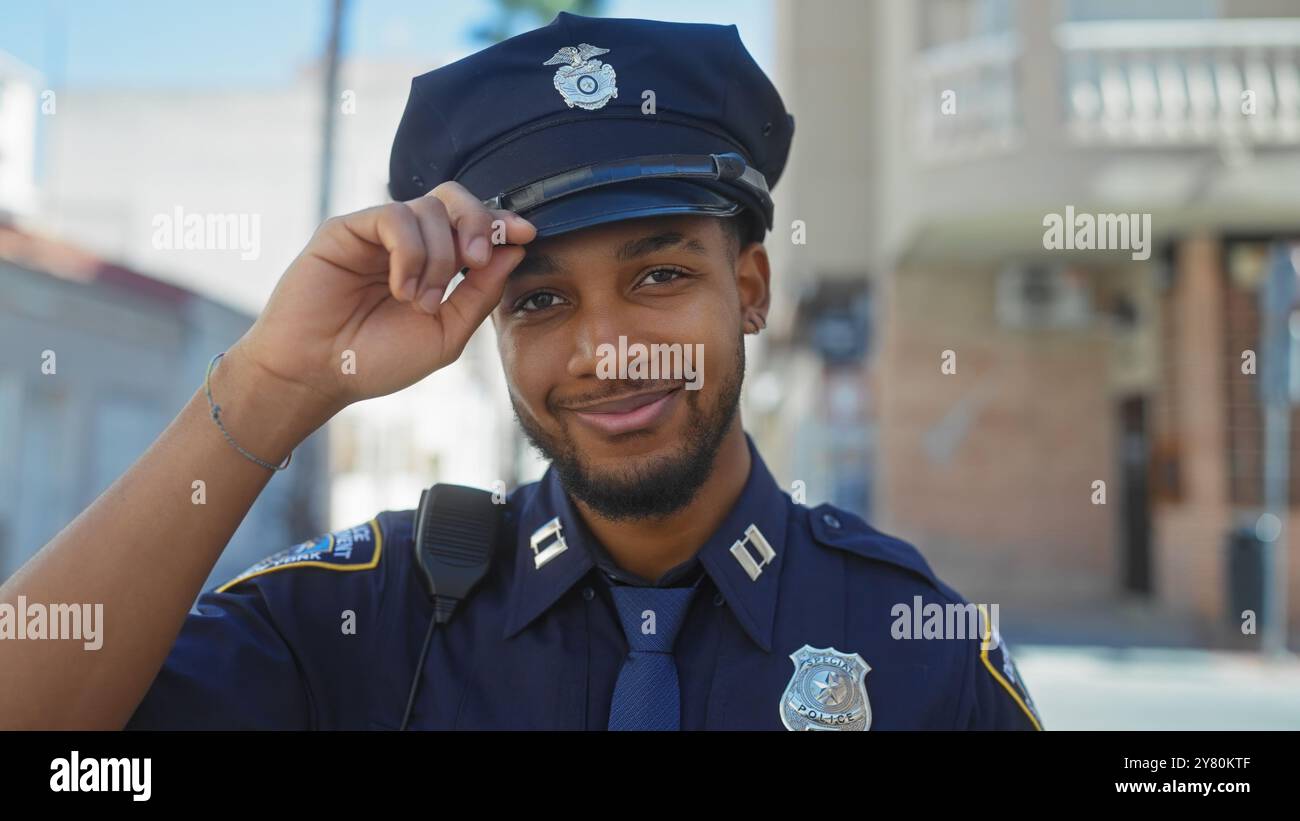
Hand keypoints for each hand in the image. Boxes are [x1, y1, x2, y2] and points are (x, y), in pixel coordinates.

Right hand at [233, 182, 535, 415]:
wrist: (319, 373)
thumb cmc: (378, 360)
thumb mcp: (446, 334)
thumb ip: (480, 293)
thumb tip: (515, 250)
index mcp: (435, 263)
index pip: (473, 225)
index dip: (501, 222)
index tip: (527, 233)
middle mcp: (407, 242)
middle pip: (455, 200)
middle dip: (477, 224)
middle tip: (476, 262)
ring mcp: (376, 233)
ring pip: (428, 209)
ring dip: (437, 257)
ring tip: (420, 301)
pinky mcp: (346, 229)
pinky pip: (394, 216)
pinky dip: (409, 252)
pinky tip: (401, 287)